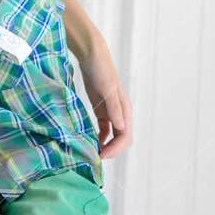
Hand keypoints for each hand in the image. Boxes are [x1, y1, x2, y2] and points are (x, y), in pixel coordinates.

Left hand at [80, 37, 132, 157]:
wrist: (92, 56)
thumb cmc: (101, 70)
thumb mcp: (107, 89)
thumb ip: (114, 108)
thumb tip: (121, 128)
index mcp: (125, 110)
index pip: (125, 136)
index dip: (115, 149)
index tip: (101, 155)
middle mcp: (120, 113)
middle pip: (121, 139)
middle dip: (111, 150)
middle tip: (95, 158)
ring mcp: (110, 112)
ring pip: (112, 136)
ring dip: (105, 146)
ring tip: (91, 153)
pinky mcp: (101, 109)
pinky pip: (103, 129)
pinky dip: (98, 137)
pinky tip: (89, 142)